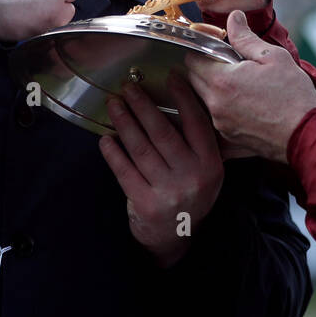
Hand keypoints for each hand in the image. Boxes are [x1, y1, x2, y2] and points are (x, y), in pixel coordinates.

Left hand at [99, 76, 223, 268]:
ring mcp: (169, 191)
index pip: (197, 123)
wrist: (176, 240)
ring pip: (141, 148)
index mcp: (211, 164)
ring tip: (114, 104)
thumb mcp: (206, 172)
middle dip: (143, 105)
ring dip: (124, 122)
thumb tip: (173, 102)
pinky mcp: (145, 203)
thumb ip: (196, 145)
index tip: (170, 76)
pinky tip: (105, 138)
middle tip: (129, 87)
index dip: (183, 98)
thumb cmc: (189, 196)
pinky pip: (124, 171)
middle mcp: (193, 176)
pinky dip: (112, 152)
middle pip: (163, 132)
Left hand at [185, 10, 315, 162]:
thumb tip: (233, 18)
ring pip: (205, 99)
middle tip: (231, 64)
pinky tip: (246, 104)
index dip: (202, 50)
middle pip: (194, 80)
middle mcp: (214, 104)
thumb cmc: (293, 95)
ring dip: (215, 89)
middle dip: (206, 68)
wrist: (308, 135)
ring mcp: (220, 123)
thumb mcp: (273, 57)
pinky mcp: (229, 137)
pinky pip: (217, 117)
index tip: (216, 48)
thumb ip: (246, 37)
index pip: (191, 59)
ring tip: (242, 85)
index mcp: (221, 81)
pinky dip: (225, 107)